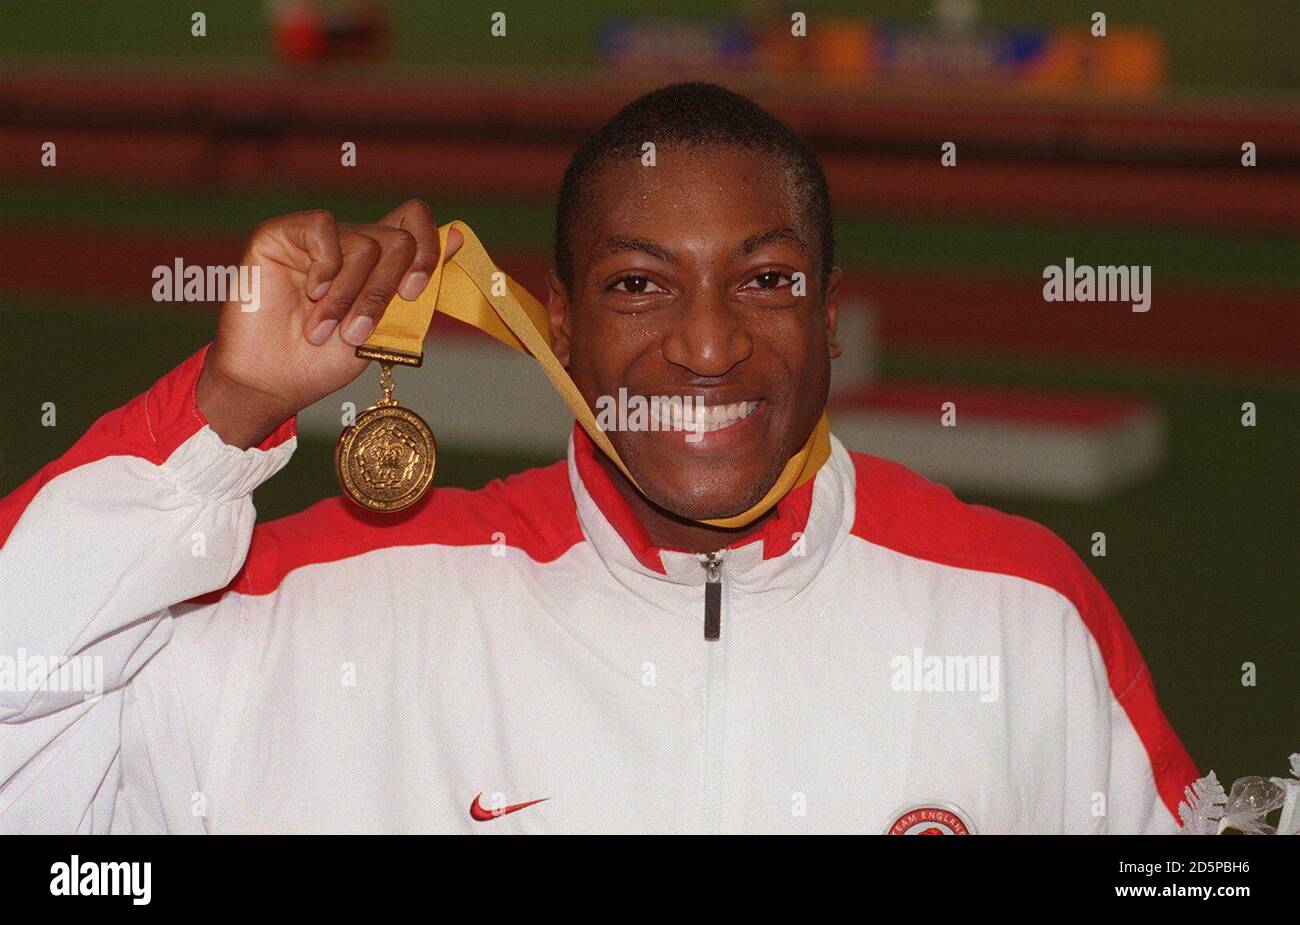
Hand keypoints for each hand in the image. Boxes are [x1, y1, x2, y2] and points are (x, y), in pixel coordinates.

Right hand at [195, 200, 462, 447]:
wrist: (272, 382)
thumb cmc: (323, 362)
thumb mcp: (383, 329)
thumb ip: (417, 288)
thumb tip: (459, 235)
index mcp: (378, 264)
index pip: (416, 221)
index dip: (428, 250)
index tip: (413, 293)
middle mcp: (349, 244)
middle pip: (398, 239)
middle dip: (385, 291)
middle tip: (358, 330)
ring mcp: (317, 239)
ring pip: (365, 244)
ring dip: (349, 296)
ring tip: (324, 329)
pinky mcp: (281, 234)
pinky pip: (323, 227)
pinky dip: (326, 266)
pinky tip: (310, 292)